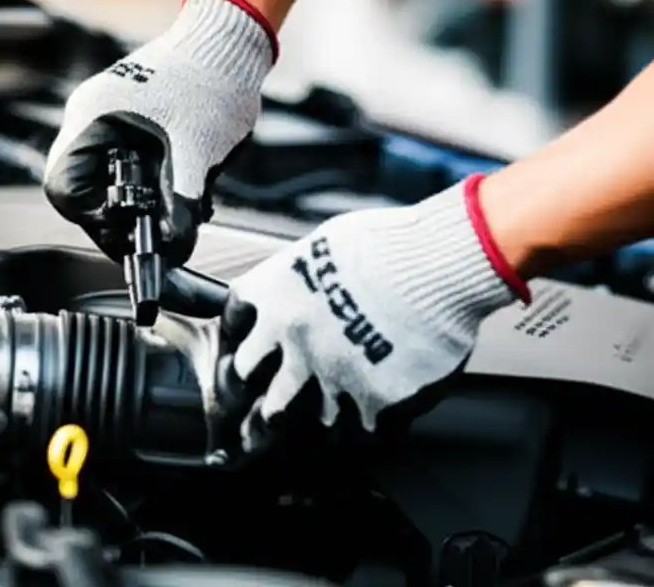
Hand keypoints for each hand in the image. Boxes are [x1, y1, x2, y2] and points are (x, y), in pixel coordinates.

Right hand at [43, 0, 275, 266]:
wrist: (230, 38)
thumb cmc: (210, 77)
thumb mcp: (197, 153)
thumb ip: (181, 205)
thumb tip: (173, 247)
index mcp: (93, 116)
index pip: (64, 186)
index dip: (93, 217)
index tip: (126, 231)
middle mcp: (90, 116)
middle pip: (82, 188)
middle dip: (120, 213)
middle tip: (155, 227)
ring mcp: (107, 116)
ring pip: (105, 179)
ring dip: (138, 200)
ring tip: (175, 202)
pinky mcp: (128, 120)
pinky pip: (124, 163)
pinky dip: (148, 182)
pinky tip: (179, 183)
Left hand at [224, 177, 525, 451]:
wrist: (437, 264)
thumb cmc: (393, 243)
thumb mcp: (330, 243)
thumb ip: (307, 270)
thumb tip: (310, 279)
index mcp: (276, 292)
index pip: (233, 321)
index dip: (239, 334)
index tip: (246, 342)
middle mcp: (289, 336)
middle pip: (246, 374)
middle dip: (252, 384)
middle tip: (263, 392)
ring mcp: (325, 371)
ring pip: (298, 409)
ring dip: (313, 410)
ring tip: (323, 414)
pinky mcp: (369, 397)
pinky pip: (359, 427)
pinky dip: (366, 426)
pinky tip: (372, 423)